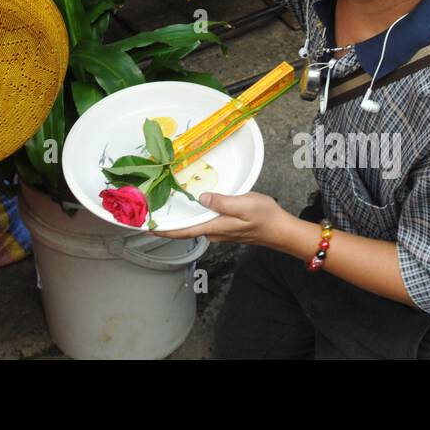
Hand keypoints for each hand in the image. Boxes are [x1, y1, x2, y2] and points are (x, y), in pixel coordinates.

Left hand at [160, 191, 288, 245]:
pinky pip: (204, 220)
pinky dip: (195, 214)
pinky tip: (193, 204)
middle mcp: (214, 231)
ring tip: (167, 204)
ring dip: (182, 217)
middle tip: (152, 209)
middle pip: (186, 228)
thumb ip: (222, 203)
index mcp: (215, 227)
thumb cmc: (265, 217)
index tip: (148, 226)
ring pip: (195, 224)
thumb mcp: (244, 205)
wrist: (281, 229)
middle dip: (169, 221)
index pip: (184, 231)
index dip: (166, 229)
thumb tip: (202, 199)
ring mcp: (220, 230)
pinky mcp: (225, 225)